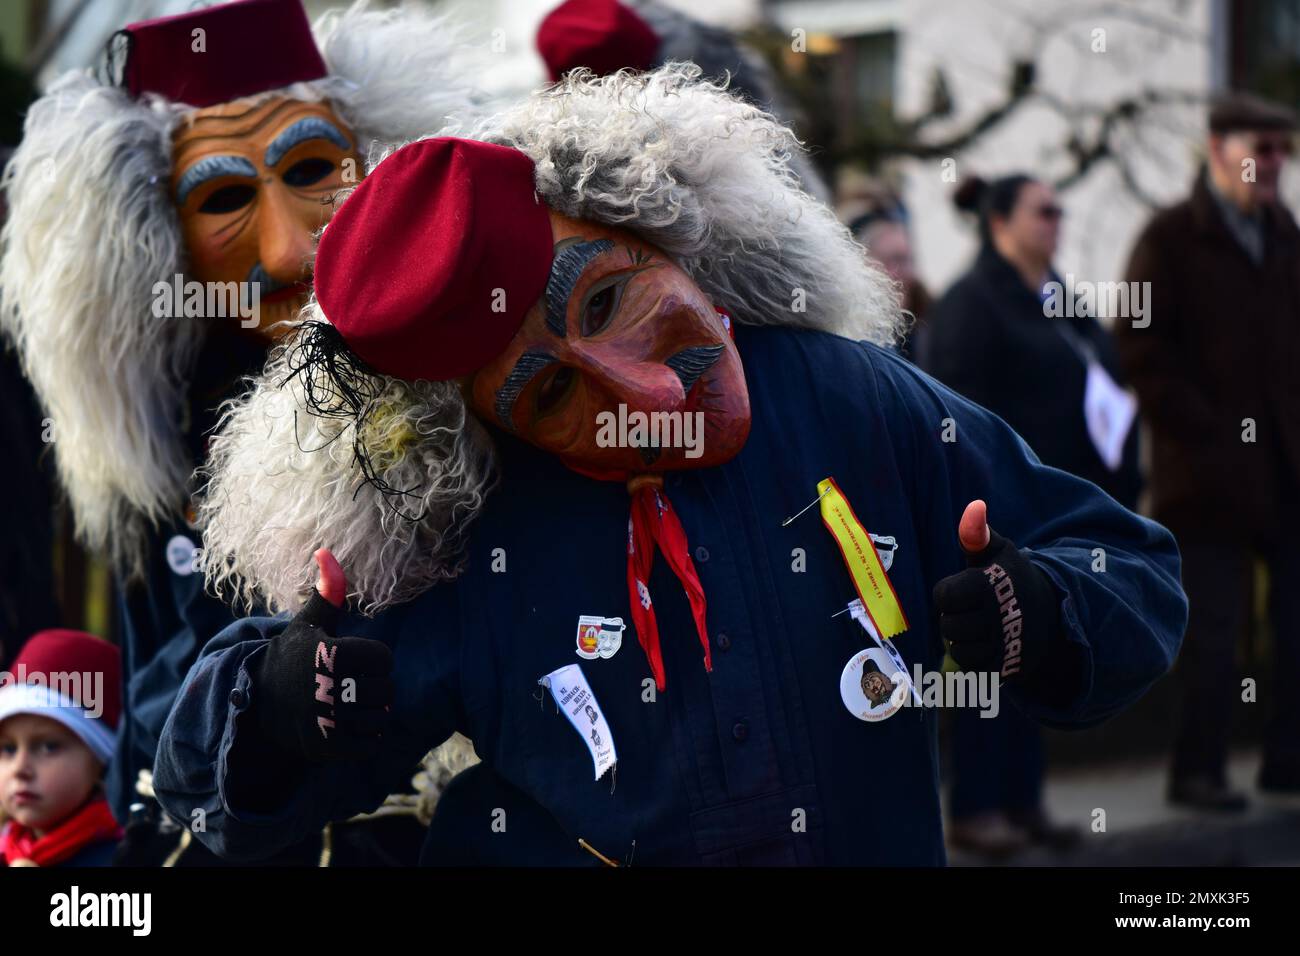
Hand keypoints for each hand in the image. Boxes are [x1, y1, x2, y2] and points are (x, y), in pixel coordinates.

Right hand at [248, 548, 393, 761]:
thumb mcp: (308, 625)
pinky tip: (349, 725)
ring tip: (350, 705)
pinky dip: (366, 738)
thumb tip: (328, 551)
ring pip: (381, 718)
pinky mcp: (326, 748)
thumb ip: (328, 593)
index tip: (352, 661)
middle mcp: (329, 687)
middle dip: (374, 687)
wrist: (258, 704)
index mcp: (331, 654)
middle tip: (350, 685)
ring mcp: (327, 720)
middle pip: (387, 690)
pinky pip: (371, 745)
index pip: (385, 659)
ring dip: (372, 713)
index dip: (373, 660)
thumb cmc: (291, 659)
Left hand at [932, 500, 1062, 681]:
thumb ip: (977, 534)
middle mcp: (1000, 617)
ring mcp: (1006, 645)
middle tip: (972, 609)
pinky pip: (973, 668)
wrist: (1051, 613)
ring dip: (962, 639)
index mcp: (991, 585)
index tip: (963, 589)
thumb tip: (974, 505)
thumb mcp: (997, 552)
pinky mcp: (1009, 668)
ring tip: (978, 625)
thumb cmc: (1012, 578)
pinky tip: (985, 643)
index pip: (943, 596)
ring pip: (958, 649)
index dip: (947, 593)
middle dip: (954, 617)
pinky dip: (974, 657)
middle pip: (948, 626)